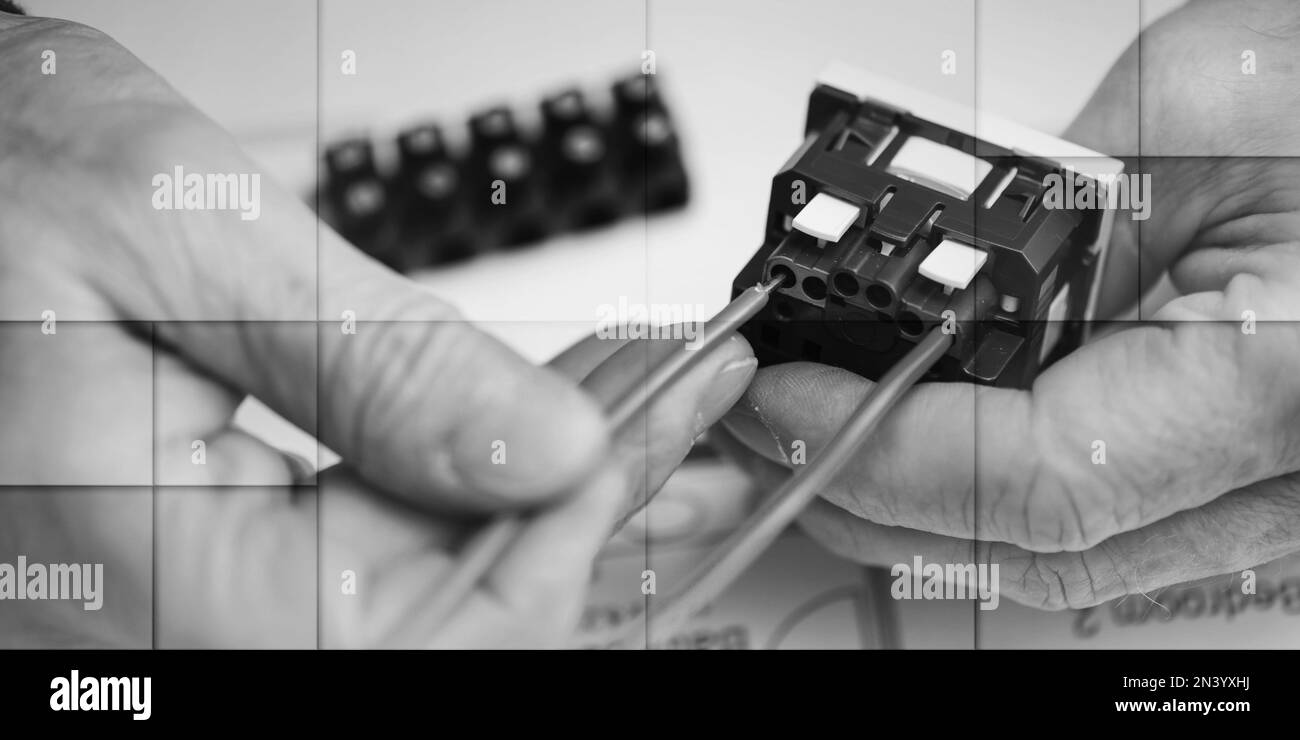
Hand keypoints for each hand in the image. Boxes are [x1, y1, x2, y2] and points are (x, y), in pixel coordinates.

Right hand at [0, 14, 755, 646]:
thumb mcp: (175, 227)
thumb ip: (366, 358)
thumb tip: (544, 451)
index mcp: (138, 567)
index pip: (419, 632)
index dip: (555, 538)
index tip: (640, 430)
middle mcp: (163, 617)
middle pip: (443, 612)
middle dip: (579, 497)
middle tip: (678, 399)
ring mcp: (188, 594)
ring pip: (422, 577)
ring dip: (544, 484)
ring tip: (643, 404)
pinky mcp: (214, 554)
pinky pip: (374, 539)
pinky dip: (472, 471)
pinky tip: (540, 422)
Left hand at [719, 0, 1299, 610]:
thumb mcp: (1208, 103)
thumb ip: (1055, 193)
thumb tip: (935, 267)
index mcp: (1284, 380)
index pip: (1035, 480)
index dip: (881, 454)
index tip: (786, 404)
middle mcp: (1287, 479)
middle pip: (1025, 548)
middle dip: (867, 495)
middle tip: (771, 431)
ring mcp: (1271, 505)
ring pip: (1053, 558)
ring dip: (915, 507)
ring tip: (824, 439)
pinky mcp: (1246, 492)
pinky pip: (1096, 529)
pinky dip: (990, 499)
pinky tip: (927, 451)